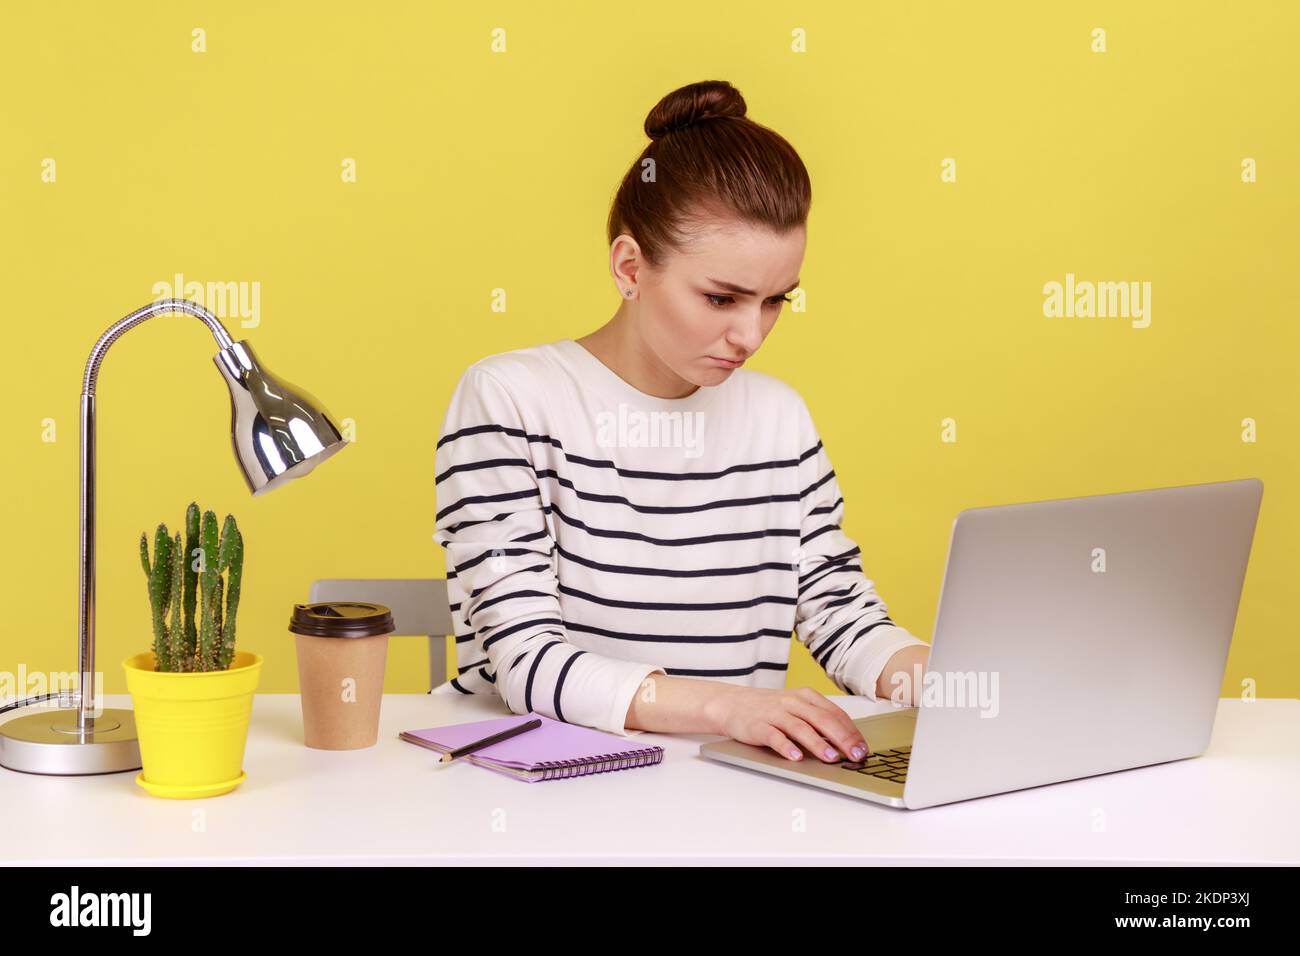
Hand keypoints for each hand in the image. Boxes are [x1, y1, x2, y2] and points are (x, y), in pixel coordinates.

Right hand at [706, 686, 870, 762]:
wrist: (730, 703)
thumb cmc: (767, 708)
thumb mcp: (795, 707)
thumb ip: (817, 719)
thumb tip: (845, 742)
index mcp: (805, 696)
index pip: (835, 713)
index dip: (851, 731)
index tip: (863, 748)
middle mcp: (792, 702)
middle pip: (822, 719)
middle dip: (842, 738)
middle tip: (855, 755)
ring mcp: (775, 713)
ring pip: (801, 727)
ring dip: (818, 743)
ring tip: (830, 757)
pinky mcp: (758, 726)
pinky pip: (775, 736)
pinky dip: (786, 747)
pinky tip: (795, 757)